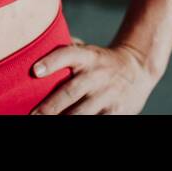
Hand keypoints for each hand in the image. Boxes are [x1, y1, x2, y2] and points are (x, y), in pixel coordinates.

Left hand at [28, 41, 156, 114]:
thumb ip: (67, 50)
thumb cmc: (102, 61)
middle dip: (50, 106)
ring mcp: (107, 94)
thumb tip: (38, 45)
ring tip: (46, 124)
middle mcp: (97, 74)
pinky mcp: (116, 111)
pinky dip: (84, 124)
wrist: (138, 68)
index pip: (68, 54)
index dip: (52, 61)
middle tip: (33, 114)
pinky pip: (97, 121)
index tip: (35, 70)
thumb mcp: (88, 50)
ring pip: (82, 112)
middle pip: (71, 91)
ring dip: (64, 119)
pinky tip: (69, 126)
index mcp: (88, 56)